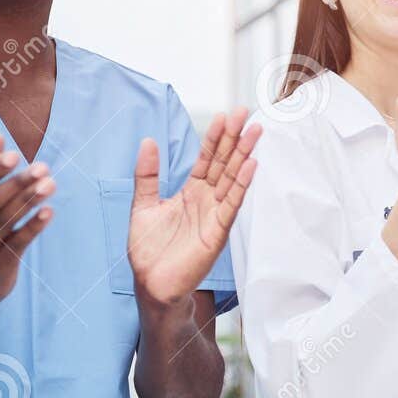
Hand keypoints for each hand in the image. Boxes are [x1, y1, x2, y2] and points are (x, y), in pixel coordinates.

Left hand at [128, 108, 259, 306]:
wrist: (151, 283)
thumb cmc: (148, 250)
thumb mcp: (142, 205)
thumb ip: (146, 174)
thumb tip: (147, 141)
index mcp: (190, 193)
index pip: (206, 159)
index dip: (214, 138)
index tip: (224, 116)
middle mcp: (206, 201)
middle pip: (223, 164)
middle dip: (234, 139)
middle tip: (245, 113)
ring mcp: (214, 215)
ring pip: (231, 179)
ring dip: (243, 156)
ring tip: (254, 132)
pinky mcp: (217, 232)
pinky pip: (231, 204)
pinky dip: (241, 185)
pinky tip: (250, 165)